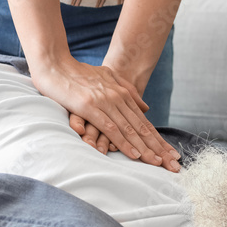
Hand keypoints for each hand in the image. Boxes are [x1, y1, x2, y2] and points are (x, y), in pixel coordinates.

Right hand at [29, 55, 180, 171]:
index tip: (169, 152)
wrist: (54, 62)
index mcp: (122, 93)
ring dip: (144, 148)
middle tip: (171, 163)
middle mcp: (117, 98)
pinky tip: (134, 154)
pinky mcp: (89, 107)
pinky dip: (123, 143)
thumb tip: (145, 107)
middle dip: (157, 147)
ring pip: (129, 130)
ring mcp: (104, 102)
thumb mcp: (106, 77)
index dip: (157, 138)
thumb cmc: (76, 72)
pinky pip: (110, 129)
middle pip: (141, 127)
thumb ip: (126, 90)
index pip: (143, 121)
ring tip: (157, 163)